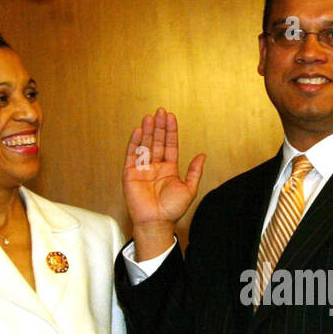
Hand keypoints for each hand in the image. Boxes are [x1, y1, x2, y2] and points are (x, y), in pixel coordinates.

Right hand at [124, 108, 204, 259]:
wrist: (157, 222)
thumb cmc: (172, 210)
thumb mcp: (189, 189)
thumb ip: (195, 171)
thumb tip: (202, 156)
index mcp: (169, 169)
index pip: (170, 145)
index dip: (171, 131)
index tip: (171, 117)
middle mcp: (155, 167)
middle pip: (157, 142)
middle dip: (159, 126)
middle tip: (160, 111)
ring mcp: (142, 169)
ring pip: (145, 145)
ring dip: (148, 131)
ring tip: (150, 117)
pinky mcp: (130, 173)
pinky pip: (132, 155)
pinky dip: (135, 142)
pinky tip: (139, 131)